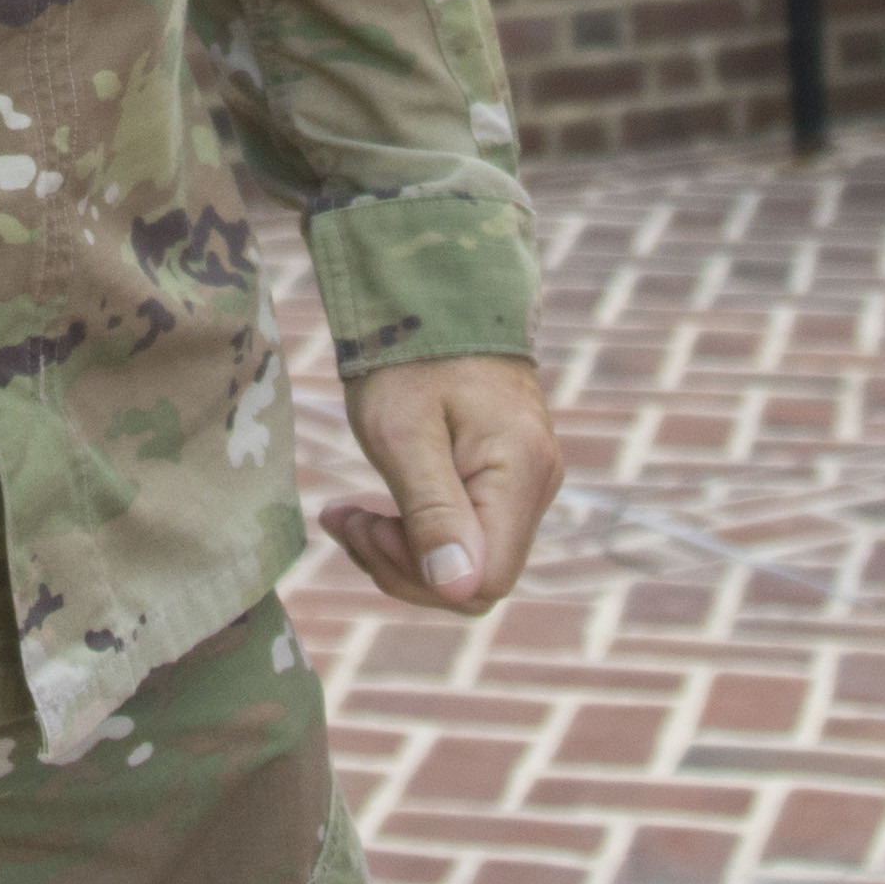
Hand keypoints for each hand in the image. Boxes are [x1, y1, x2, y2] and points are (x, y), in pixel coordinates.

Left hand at [320, 356, 559, 614]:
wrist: (433, 292)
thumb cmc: (410, 356)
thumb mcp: (402, 434)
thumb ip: (433, 513)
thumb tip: (458, 591)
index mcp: (520, 475)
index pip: (484, 582)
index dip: (419, 578)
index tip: (365, 526)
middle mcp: (538, 485)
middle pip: (476, 577)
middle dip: (402, 564)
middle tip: (346, 519)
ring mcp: (526, 482)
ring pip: (468, 559)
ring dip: (402, 549)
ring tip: (348, 514)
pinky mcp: (507, 478)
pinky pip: (466, 532)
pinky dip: (416, 531)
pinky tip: (374, 508)